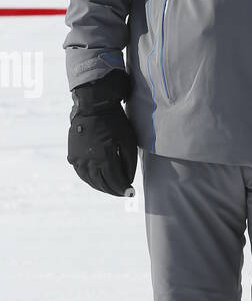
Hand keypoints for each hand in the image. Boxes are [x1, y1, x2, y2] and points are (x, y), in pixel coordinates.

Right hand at [67, 69, 138, 195]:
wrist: (93, 107)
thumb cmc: (115, 123)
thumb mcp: (128, 142)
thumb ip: (129, 164)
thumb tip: (128, 180)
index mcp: (104, 160)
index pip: (116, 182)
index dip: (124, 190)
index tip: (131, 193)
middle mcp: (89, 163)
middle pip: (103, 184)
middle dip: (114, 190)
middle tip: (122, 192)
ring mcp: (78, 160)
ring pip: (91, 181)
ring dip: (102, 186)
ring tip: (111, 187)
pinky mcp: (72, 155)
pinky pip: (81, 173)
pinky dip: (90, 179)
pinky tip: (97, 179)